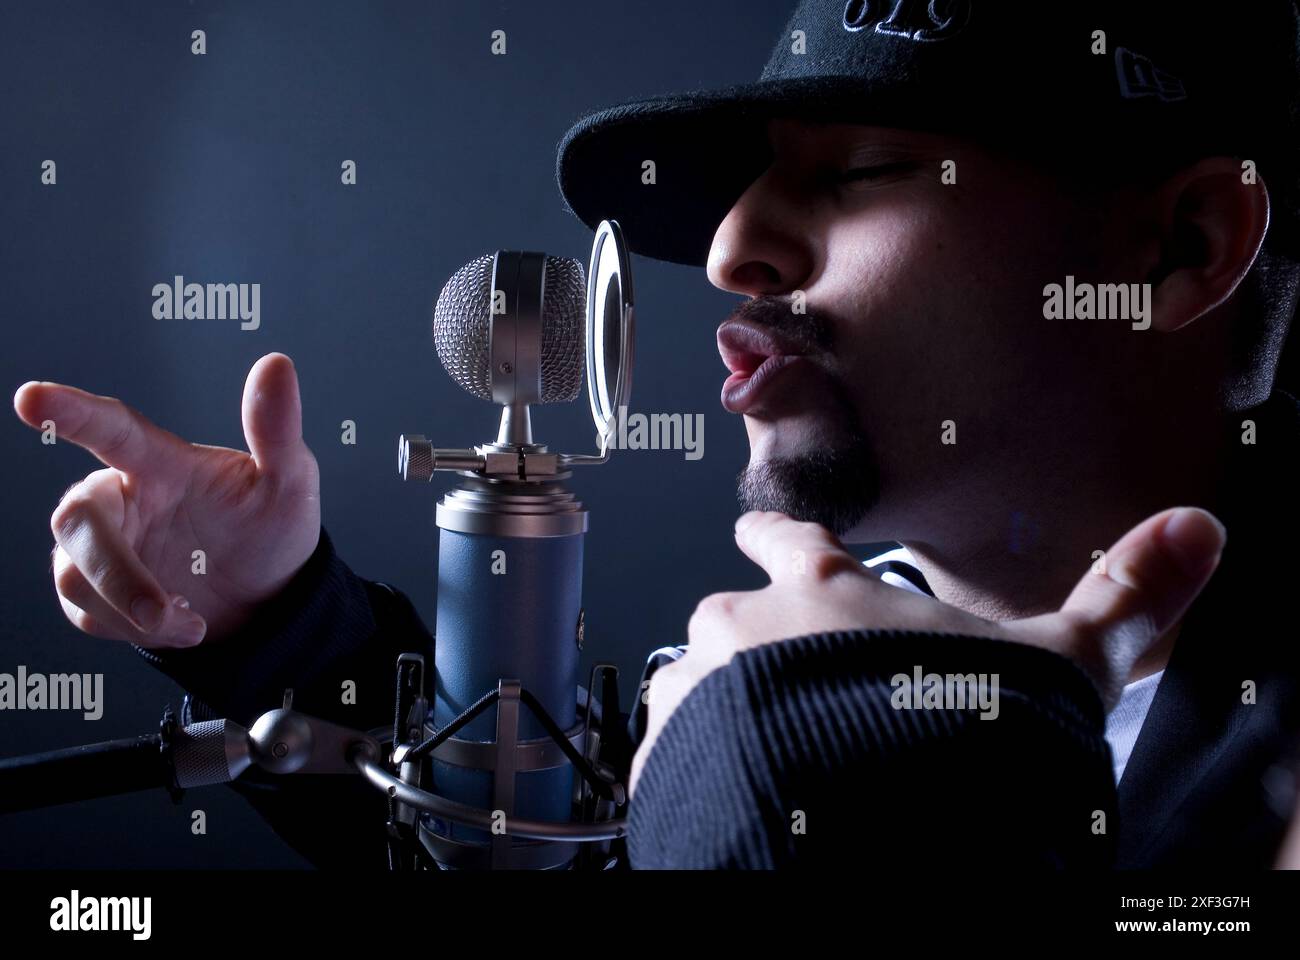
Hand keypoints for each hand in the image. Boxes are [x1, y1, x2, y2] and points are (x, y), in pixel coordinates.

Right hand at [13, 353, 320, 648]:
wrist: (269, 601)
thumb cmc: (273, 530)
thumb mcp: (290, 482)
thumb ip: (276, 428)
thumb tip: (277, 364)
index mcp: (160, 463)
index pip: (111, 430)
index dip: (73, 412)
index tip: (32, 398)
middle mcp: (121, 499)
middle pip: (78, 520)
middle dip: (116, 572)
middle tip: (166, 608)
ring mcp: (102, 547)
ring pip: (76, 577)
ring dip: (135, 611)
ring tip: (193, 620)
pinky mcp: (95, 593)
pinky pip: (90, 615)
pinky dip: (136, 631)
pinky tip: (180, 623)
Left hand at [629, 506, 1225, 796]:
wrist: (879, 839)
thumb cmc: (960, 741)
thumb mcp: (1060, 667)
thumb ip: (1119, 597)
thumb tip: (1197, 530)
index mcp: (826, 590)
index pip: (787, 539)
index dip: (775, 535)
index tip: (756, 531)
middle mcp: (745, 626)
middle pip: (734, 617)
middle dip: (759, 648)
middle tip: (796, 693)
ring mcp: (696, 693)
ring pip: (694, 685)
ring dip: (722, 711)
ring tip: (773, 760)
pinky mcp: (668, 764)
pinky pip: (670, 755)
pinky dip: (697, 771)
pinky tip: (744, 799)